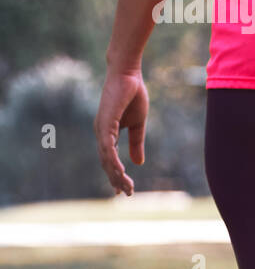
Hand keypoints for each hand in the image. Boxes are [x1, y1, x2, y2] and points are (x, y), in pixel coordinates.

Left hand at [95, 70, 148, 195]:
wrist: (128, 75)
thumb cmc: (133, 95)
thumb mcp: (138, 124)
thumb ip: (137, 143)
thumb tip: (138, 163)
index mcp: (108, 133)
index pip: (110, 159)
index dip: (116, 174)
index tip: (124, 189)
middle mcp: (101, 134)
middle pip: (107, 163)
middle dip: (116, 179)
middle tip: (126, 194)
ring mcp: (101, 129)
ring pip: (106, 159)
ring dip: (116, 175)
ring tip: (126, 188)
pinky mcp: (105, 124)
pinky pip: (108, 148)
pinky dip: (113, 162)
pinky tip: (120, 172)